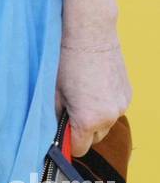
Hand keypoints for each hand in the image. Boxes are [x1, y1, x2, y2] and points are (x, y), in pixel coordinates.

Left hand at [54, 35, 131, 157]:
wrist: (90, 33)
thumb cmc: (67, 59)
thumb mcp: (54, 91)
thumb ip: (56, 115)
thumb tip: (57, 129)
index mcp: (87, 120)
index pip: (79, 148)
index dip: (68, 142)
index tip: (63, 132)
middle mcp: (108, 117)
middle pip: (94, 138)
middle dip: (82, 130)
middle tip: (70, 109)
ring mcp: (121, 106)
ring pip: (105, 123)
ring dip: (95, 117)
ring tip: (82, 93)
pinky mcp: (127, 95)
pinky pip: (114, 108)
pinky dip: (105, 104)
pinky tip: (94, 85)